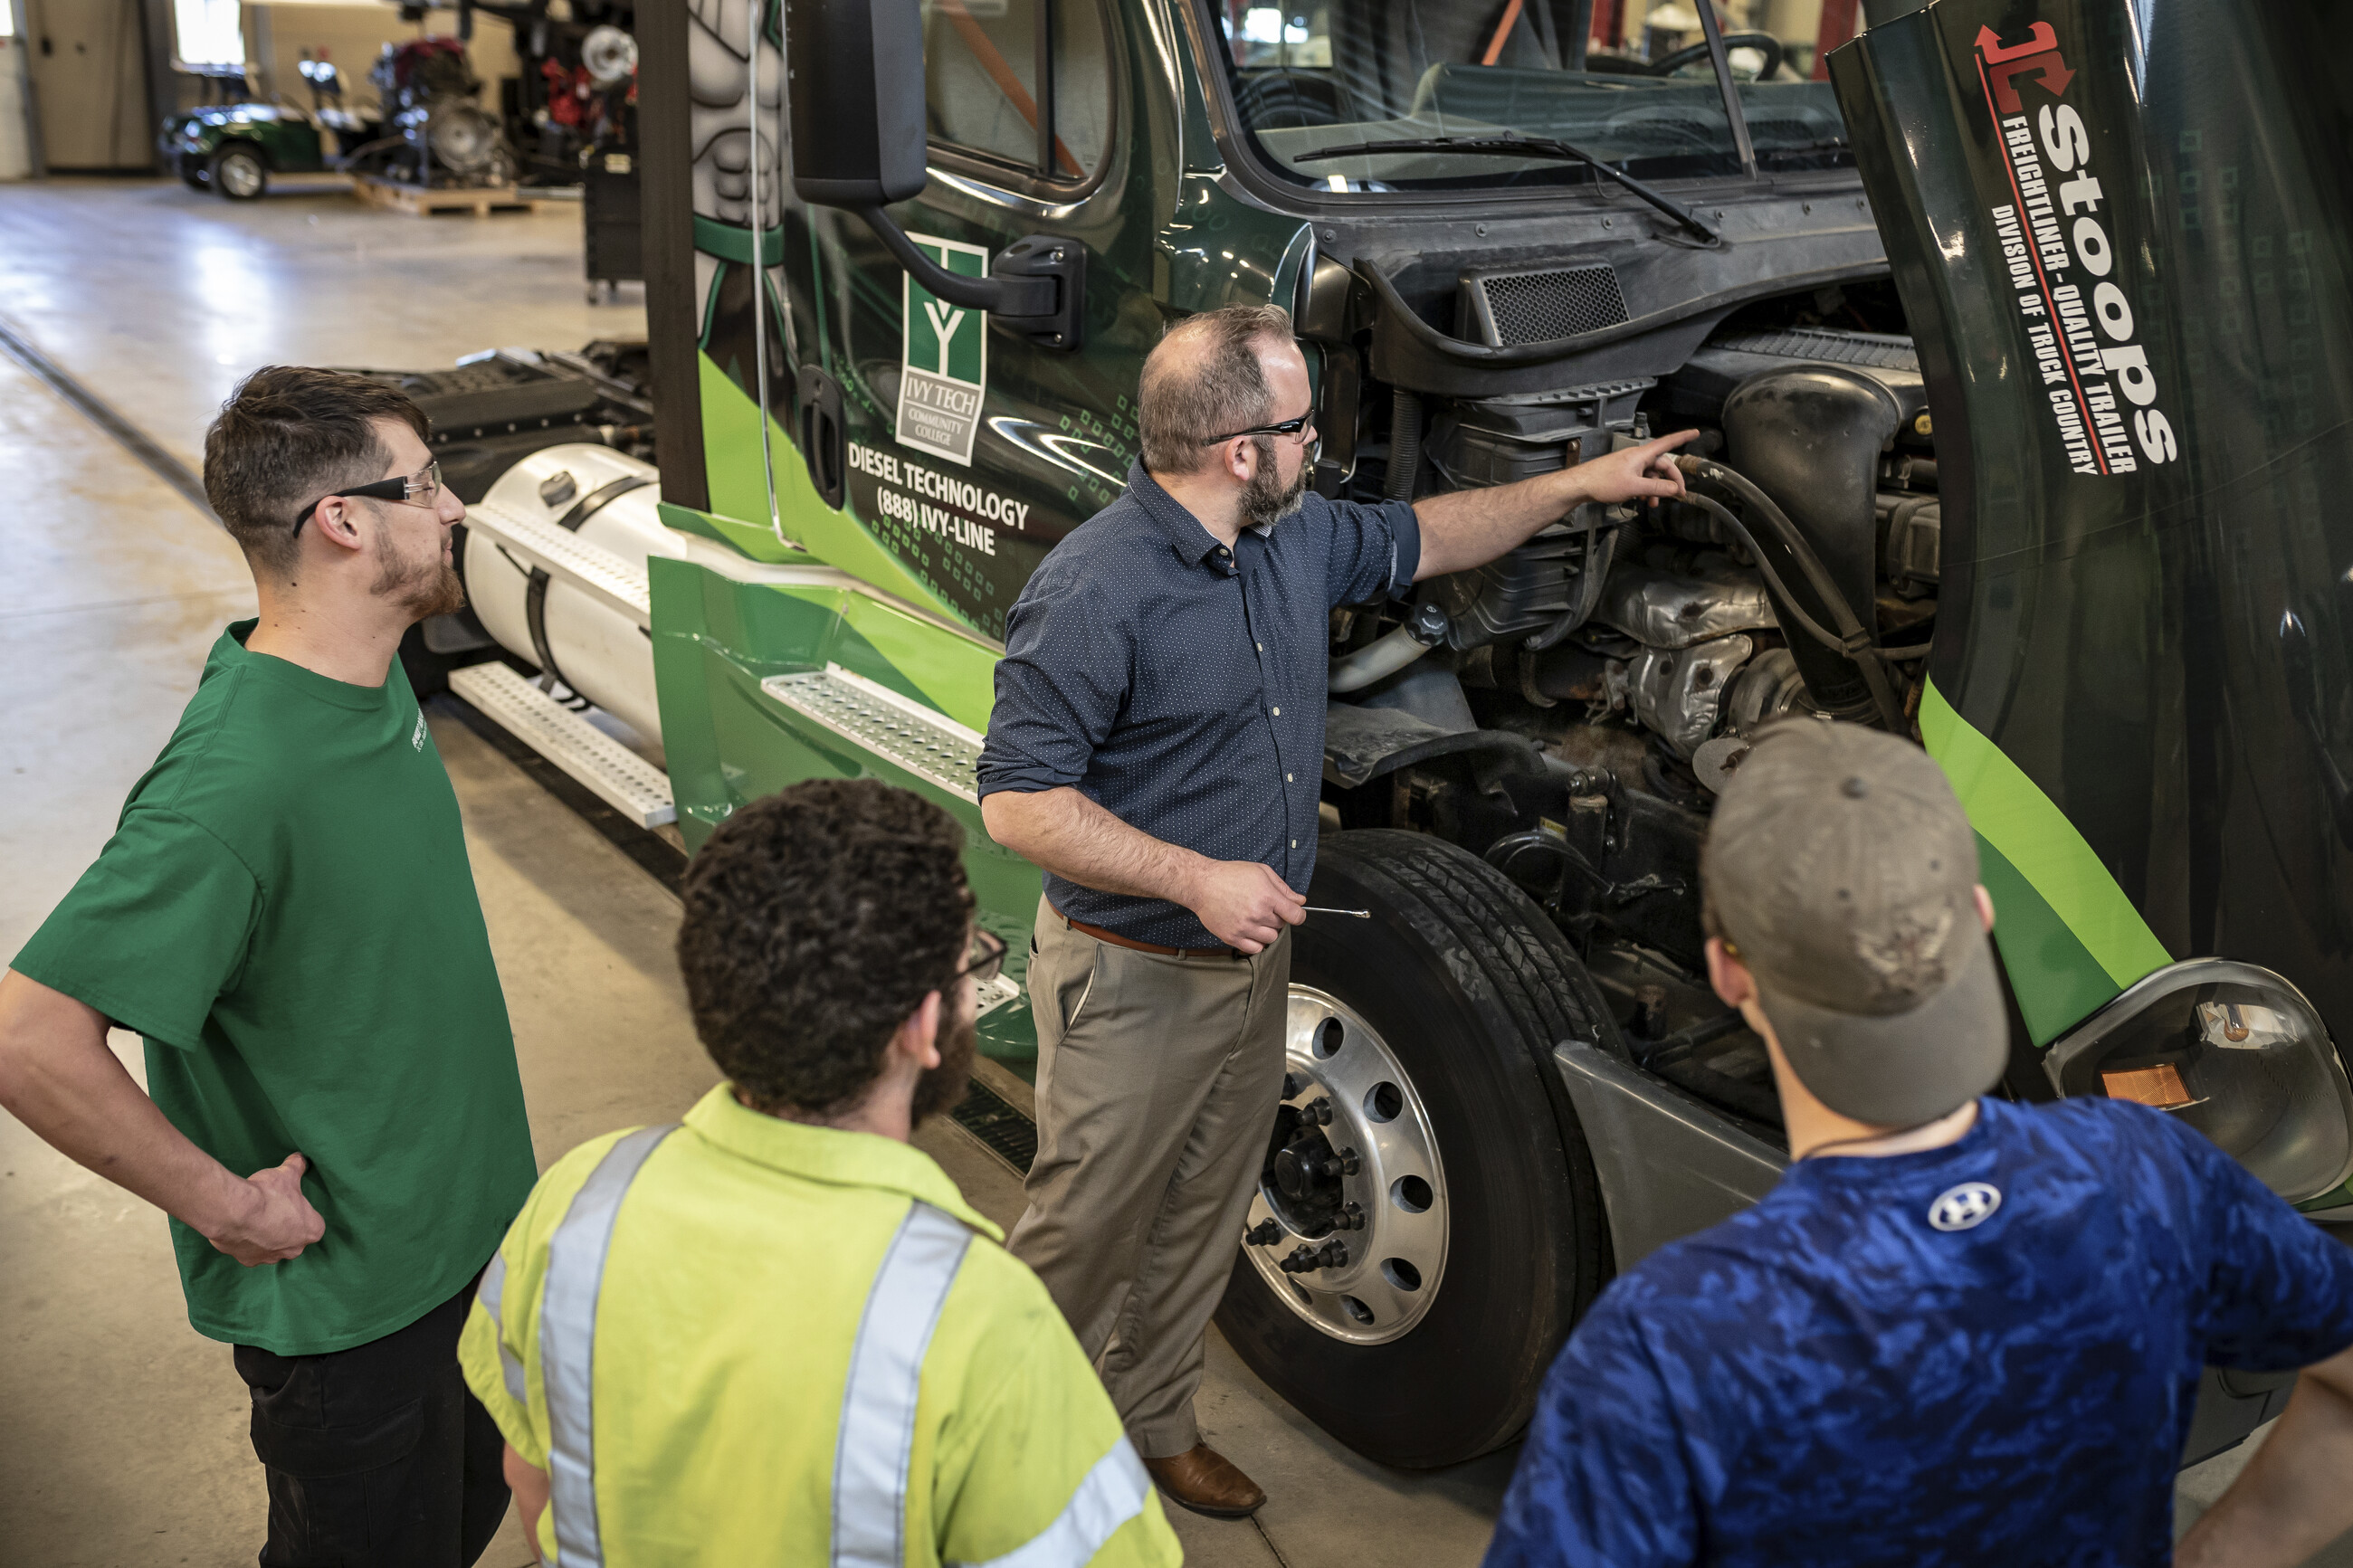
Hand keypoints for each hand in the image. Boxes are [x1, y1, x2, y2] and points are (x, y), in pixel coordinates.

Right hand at [206, 1153, 325, 1266]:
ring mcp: (270, 1257)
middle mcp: (294, 1250)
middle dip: (285, 1226)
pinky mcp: (248, 1260)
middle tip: (273, 1209)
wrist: (235, 1212)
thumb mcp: (286, 1174)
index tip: (291, 1202)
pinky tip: (241, 1227)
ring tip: (255, 1217)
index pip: (313, 1223)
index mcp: (311, 1231)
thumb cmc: (269, 1194)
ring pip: (273, 1247)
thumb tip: (299, 1159)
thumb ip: (296, 1167)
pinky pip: (252, 1252)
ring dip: (266, 1236)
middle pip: (294, 1238)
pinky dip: (247, 1242)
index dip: (302, 1211)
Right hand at [1187, 860, 1306, 953]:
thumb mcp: (1261, 872)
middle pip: (1281, 925)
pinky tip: (1250, 930)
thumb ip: (1283, 888)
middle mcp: (1257, 914)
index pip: (1296, 915)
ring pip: (1270, 938)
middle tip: (1264, 907)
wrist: (1202, 884)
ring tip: (1256, 918)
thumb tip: (1300, 901)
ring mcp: (1245, 927)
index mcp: (1267, 896)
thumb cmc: (1230, 875)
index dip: (1298, 915)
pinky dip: (1256, 942)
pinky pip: (1255, 948)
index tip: (1294, 913)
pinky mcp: (1232, 937)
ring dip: (1267, 930)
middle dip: (1277, 917)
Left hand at [1571, 428, 1698, 504]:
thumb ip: (1657, 487)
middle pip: (1662, 465)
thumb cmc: (1602, 482)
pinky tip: (1642, 499)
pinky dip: (1645, 489)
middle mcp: (1637, 457)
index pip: (1667, 442)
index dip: (1683, 437)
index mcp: (1642, 454)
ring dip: (1656, 489)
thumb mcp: (1635, 487)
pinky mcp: (1624, 474)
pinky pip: (1641, 479)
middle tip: (1678, 495)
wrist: (1581, 485)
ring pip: (1651, 475)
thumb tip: (1675, 489)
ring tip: (1653, 503)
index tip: (1695, 432)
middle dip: (1670, 481)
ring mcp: (1630, 465)